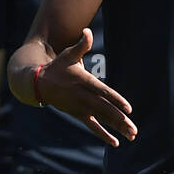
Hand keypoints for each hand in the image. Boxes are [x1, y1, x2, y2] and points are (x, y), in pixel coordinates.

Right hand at [35, 29, 136, 145]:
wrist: (39, 83)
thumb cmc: (58, 66)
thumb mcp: (69, 54)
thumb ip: (81, 45)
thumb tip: (87, 31)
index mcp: (85, 82)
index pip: (104, 92)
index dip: (116, 100)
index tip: (128, 109)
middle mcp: (84, 97)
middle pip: (106, 110)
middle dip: (120, 120)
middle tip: (134, 130)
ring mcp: (82, 107)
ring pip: (102, 120)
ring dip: (117, 128)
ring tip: (132, 136)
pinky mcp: (79, 114)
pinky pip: (93, 126)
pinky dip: (104, 135)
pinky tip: (115, 143)